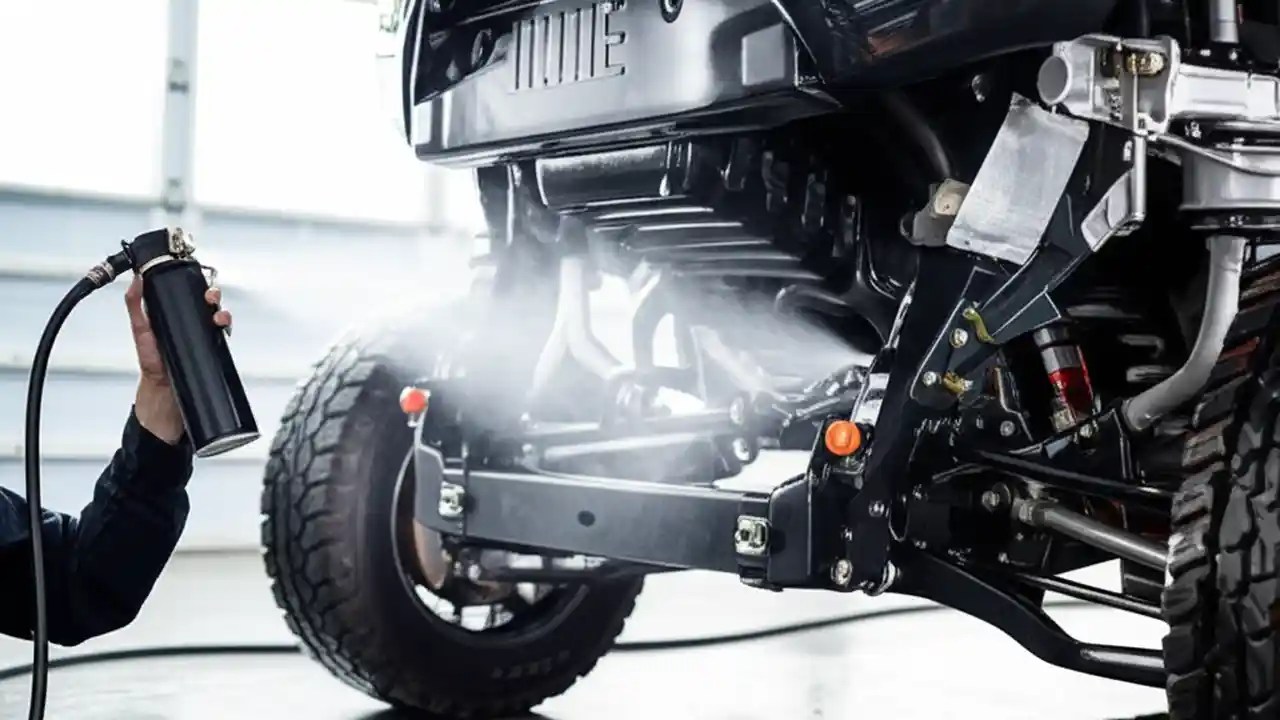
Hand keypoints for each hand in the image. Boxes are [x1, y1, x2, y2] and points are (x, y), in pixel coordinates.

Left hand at [127, 276, 232, 444]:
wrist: (163, 392)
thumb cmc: (152, 363)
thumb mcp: (140, 331)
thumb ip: (135, 305)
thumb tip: (134, 282)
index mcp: (174, 317)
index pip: (189, 296)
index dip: (196, 287)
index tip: (196, 284)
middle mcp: (191, 325)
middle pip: (208, 304)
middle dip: (213, 297)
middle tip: (210, 298)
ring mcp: (203, 338)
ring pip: (219, 318)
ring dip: (222, 313)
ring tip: (217, 317)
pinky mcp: (213, 350)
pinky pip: (224, 337)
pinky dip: (226, 330)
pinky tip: (221, 330)